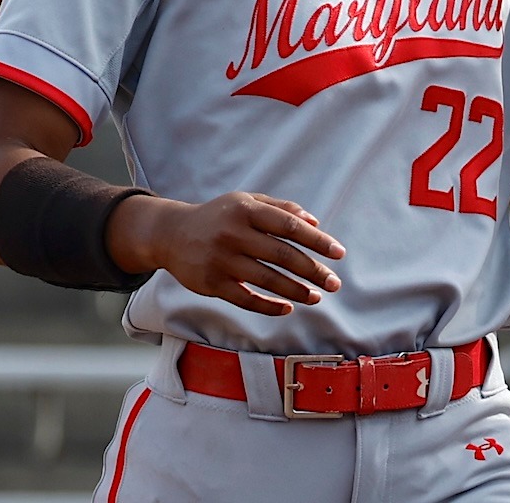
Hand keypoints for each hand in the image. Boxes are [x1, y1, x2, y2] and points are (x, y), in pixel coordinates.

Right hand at [107, 192, 344, 316]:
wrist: (170, 234)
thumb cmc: (219, 216)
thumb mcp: (247, 202)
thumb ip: (282, 208)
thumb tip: (315, 223)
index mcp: (246, 209)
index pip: (290, 226)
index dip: (317, 240)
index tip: (339, 254)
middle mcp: (233, 233)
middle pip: (282, 255)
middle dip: (313, 271)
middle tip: (334, 283)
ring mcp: (220, 259)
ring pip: (267, 279)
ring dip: (296, 291)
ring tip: (316, 297)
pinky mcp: (210, 282)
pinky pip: (246, 299)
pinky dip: (269, 306)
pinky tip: (287, 308)